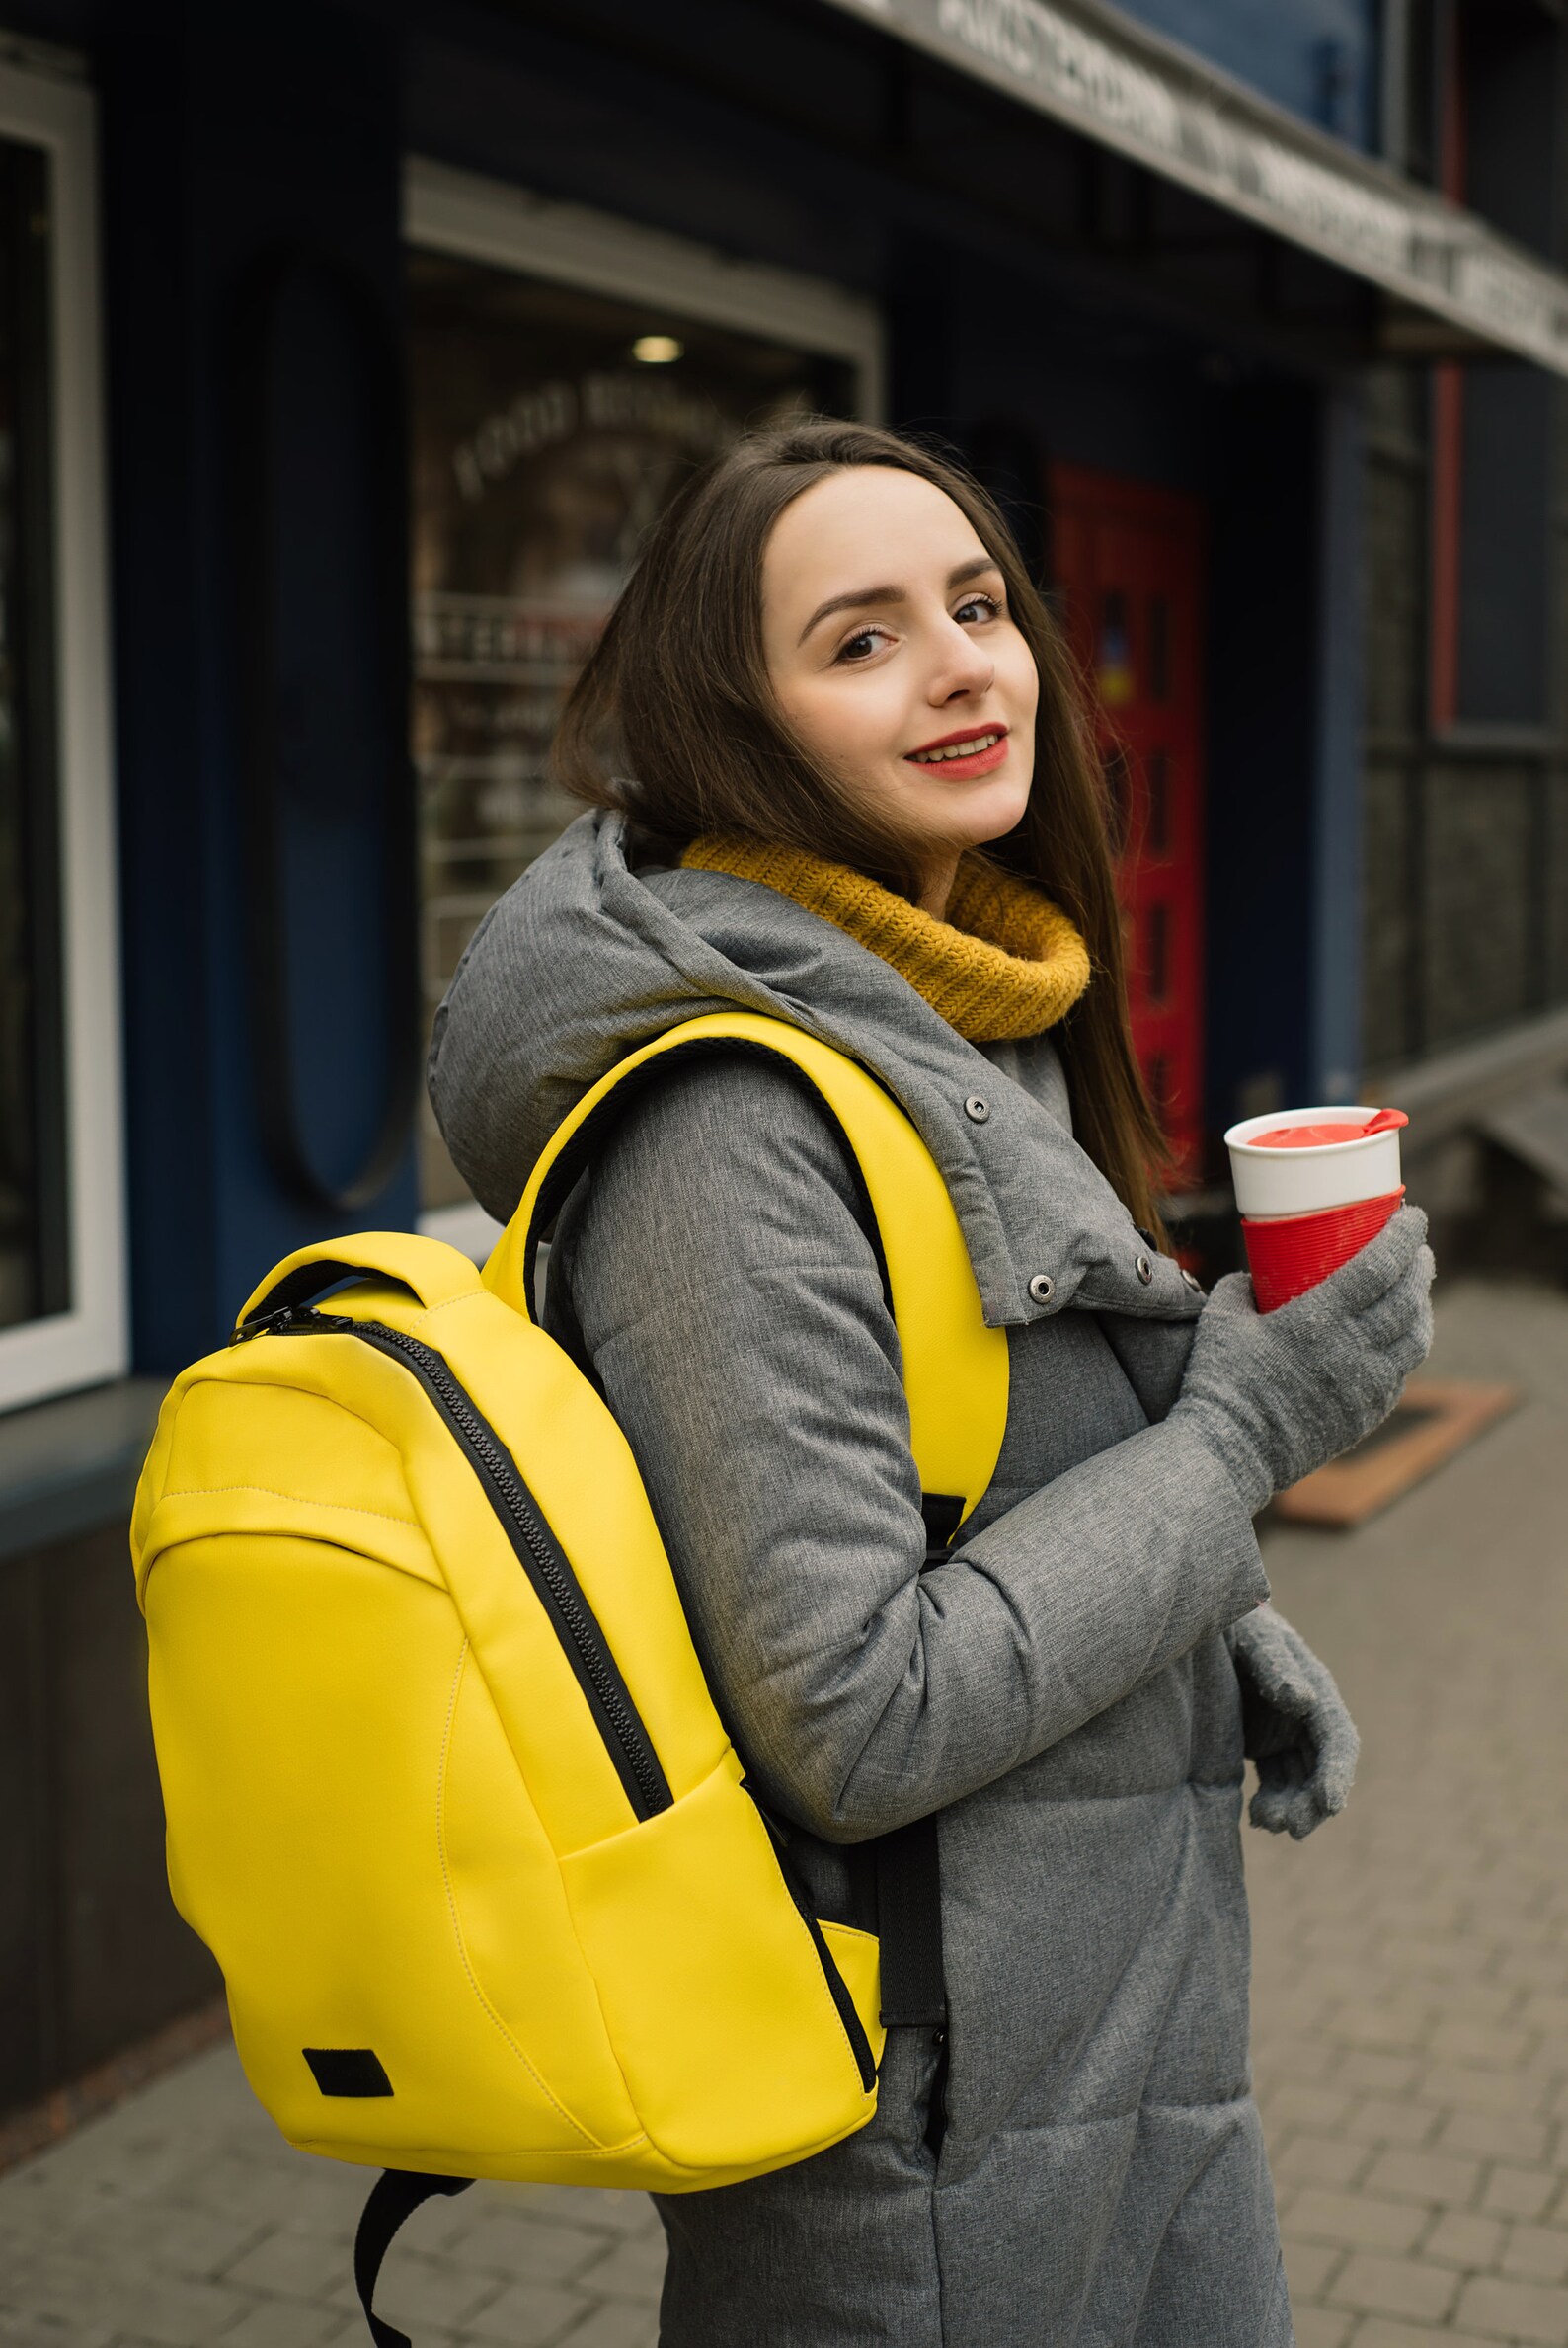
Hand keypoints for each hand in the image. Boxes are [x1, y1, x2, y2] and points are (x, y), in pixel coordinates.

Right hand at [1171, 1204, 1434, 1511]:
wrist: (1230, 1451)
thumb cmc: (1220, 1381)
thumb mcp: (1221, 1319)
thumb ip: (1241, 1288)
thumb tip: (1254, 1277)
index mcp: (1318, 1320)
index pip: (1379, 1266)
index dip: (1404, 1236)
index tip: (1414, 1215)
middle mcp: (1352, 1351)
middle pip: (1407, 1298)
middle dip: (1419, 1264)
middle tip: (1417, 1247)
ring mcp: (1365, 1387)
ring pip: (1416, 1338)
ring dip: (1422, 1306)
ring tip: (1416, 1290)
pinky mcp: (1367, 1414)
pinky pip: (1400, 1373)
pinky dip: (1407, 1347)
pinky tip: (1401, 1337)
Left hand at [1227, 1604, 1357, 1837]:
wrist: (1201, 1621)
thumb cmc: (1231, 1623)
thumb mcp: (1252, 1637)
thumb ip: (1275, 1665)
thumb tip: (1304, 1699)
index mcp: (1314, 1685)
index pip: (1338, 1738)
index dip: (1338, 1772)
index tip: (1331, 1804)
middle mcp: (1307, 1712)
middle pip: (1324, 1768)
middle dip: (1313, 1802)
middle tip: (1292, 1828)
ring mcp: (1286, 1730)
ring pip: (1301, 1780)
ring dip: (1292, 1808)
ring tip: (1266, 1823)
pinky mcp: (1264, 1742)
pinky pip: (1277, 1781)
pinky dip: (1273, 1802)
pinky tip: (1257, 1817)